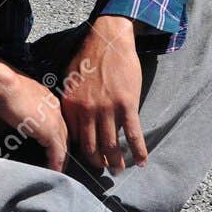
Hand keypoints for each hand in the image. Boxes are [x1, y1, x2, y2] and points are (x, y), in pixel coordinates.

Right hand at [0, 58, 68, 171]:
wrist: (2, 84)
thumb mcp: (4, 105)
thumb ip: (5, 119)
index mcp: (45, 98)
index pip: (54, 120)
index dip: (53, 134)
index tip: (49, 145)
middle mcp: (54, 107)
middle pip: (63, 132)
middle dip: (61, 147)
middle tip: (57, 161)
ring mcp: (54, 118)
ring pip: (63, 142)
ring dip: (60, 157)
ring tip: (57, 169)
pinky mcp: (50, 130)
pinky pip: (58, 151)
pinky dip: (56, 162)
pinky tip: (55, 171)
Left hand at [59, 15, 147, 173]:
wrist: (108, 40)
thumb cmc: (88, 58)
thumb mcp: (69, 81)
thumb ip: (70, 103)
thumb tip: (71, 121)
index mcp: (71, 106)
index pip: (75, 139)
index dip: (82, 152)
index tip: (89, 159)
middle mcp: (88, 111)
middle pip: (92, 147)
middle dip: (99, 163)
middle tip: (105, 171)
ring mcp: (108, 109)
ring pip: (112, 145)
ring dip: (116, 161)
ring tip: (119, 171)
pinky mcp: (127, 105)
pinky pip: (133, 134)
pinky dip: (138, 151)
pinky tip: (141, 162)